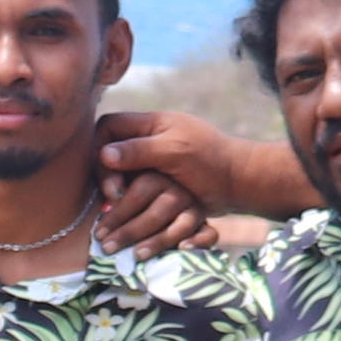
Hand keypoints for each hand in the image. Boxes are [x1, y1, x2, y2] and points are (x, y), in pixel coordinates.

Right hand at [95, 109, 233, 250]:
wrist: (241, 183)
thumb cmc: (211, 162)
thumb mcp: (176, 152)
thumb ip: (141, 150)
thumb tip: (104, 154)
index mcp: (151, 124)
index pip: (108, 127)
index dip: (100, 149)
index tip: (110, 178)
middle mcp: (148, 141)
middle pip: (109, 153)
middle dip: (106, 177)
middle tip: (113, 201)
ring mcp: (152, 161)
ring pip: (118, 173)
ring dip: (114, 192)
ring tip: (114, 212)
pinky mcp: (158, 181)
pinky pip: (132, 188)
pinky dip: (128, 202)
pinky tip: (128, 215)